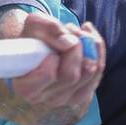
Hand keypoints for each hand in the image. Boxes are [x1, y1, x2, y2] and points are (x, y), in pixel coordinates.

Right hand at [0, 10, 105, 124]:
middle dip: (75, 46)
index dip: (54, 55)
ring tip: (74, 33)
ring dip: (87, 45)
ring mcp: (66, 99)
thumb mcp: (33, 25)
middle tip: (67, 29)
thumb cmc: (33, 38)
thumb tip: (69, 42)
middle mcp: (46, 99)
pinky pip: (98, 71)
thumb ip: (47, 28)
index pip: (48, 74)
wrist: (39, 46)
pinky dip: (97, 50)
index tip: (49, 42)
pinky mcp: (83, 93)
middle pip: (71, 75)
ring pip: (89, 72)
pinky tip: (87, 38)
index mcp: (26, 88)